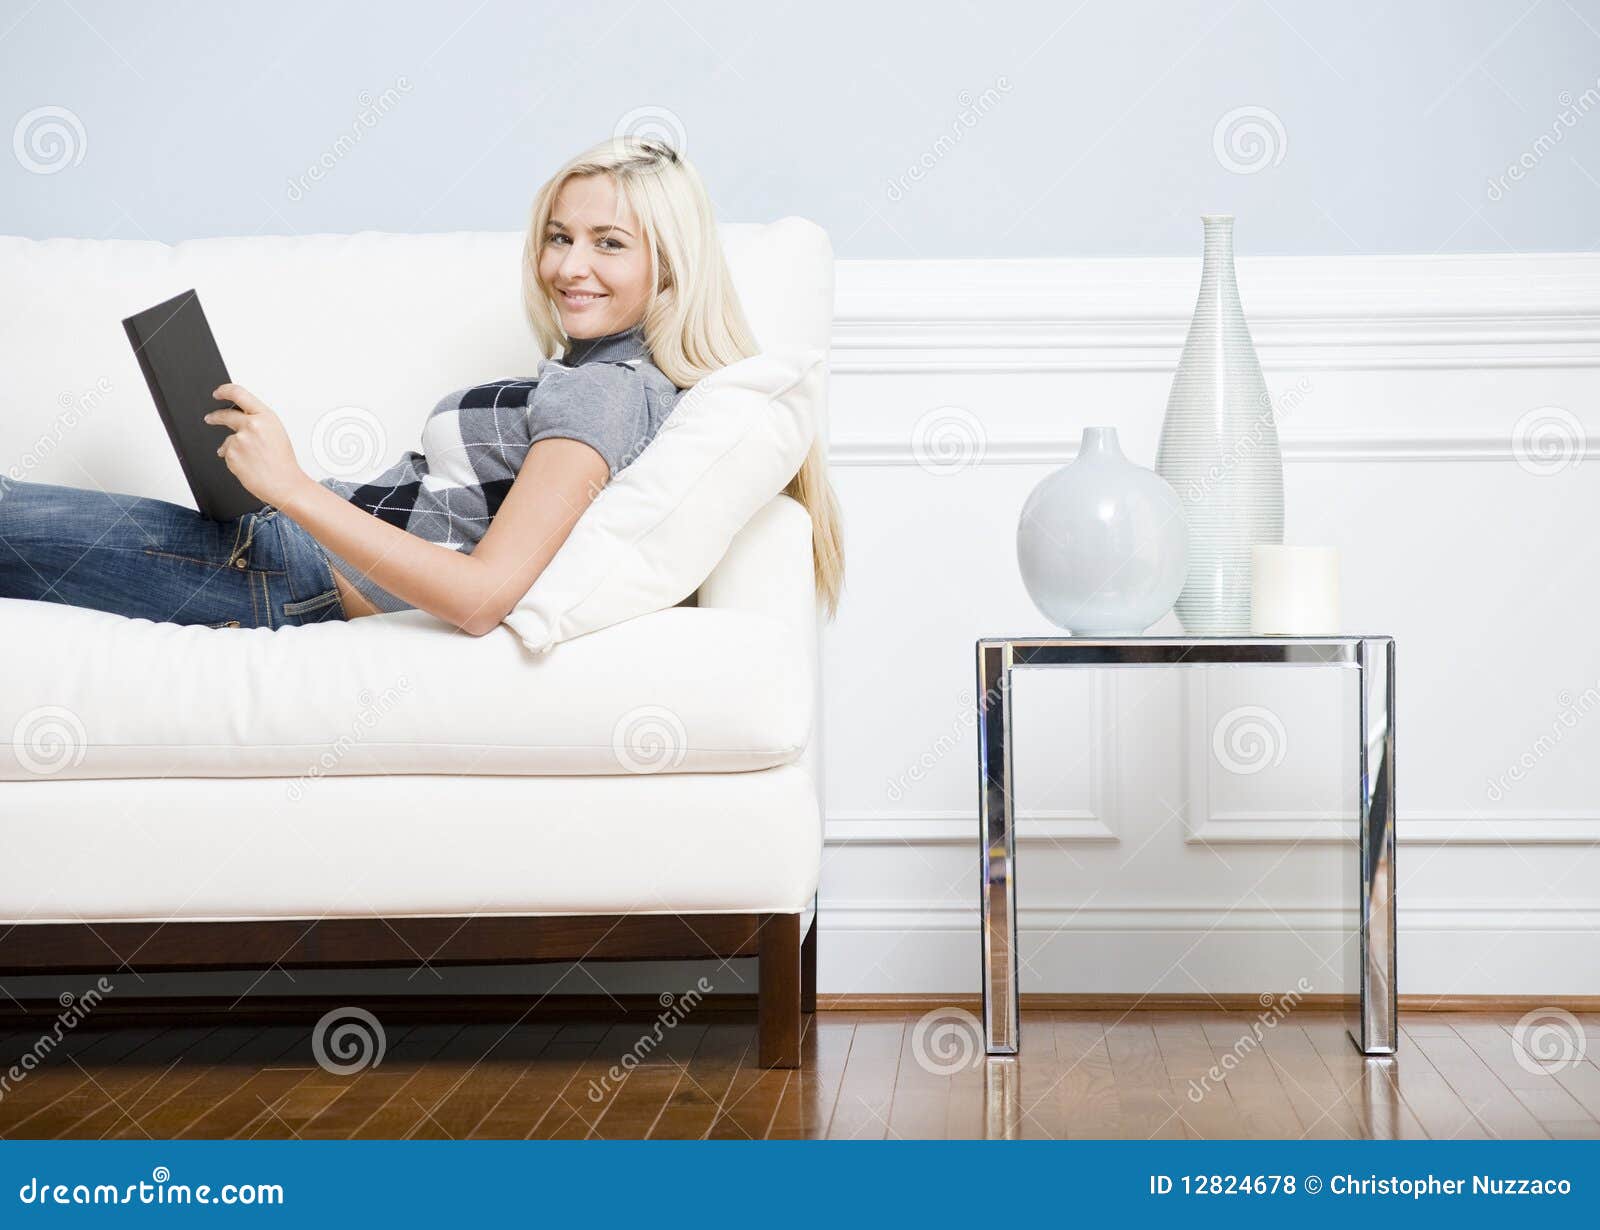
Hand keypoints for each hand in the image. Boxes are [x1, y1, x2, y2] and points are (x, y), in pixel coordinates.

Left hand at [205, 383, 307, 507]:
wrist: (284, 484)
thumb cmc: (284, 463)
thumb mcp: (277, 434)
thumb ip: (259, 422)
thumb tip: (242, 420)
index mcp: (266, 417)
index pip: (239, 394)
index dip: (225, 391)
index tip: (219, 393)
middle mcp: (252, 425)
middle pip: (225, 414)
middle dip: (215, 416)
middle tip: (211, 418)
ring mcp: (240, 439)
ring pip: (228, 439)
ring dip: (233, 448)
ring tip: (250, 459)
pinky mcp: (231, 454)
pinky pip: (227, 454)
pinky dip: (235, 460)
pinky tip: (248, 465)